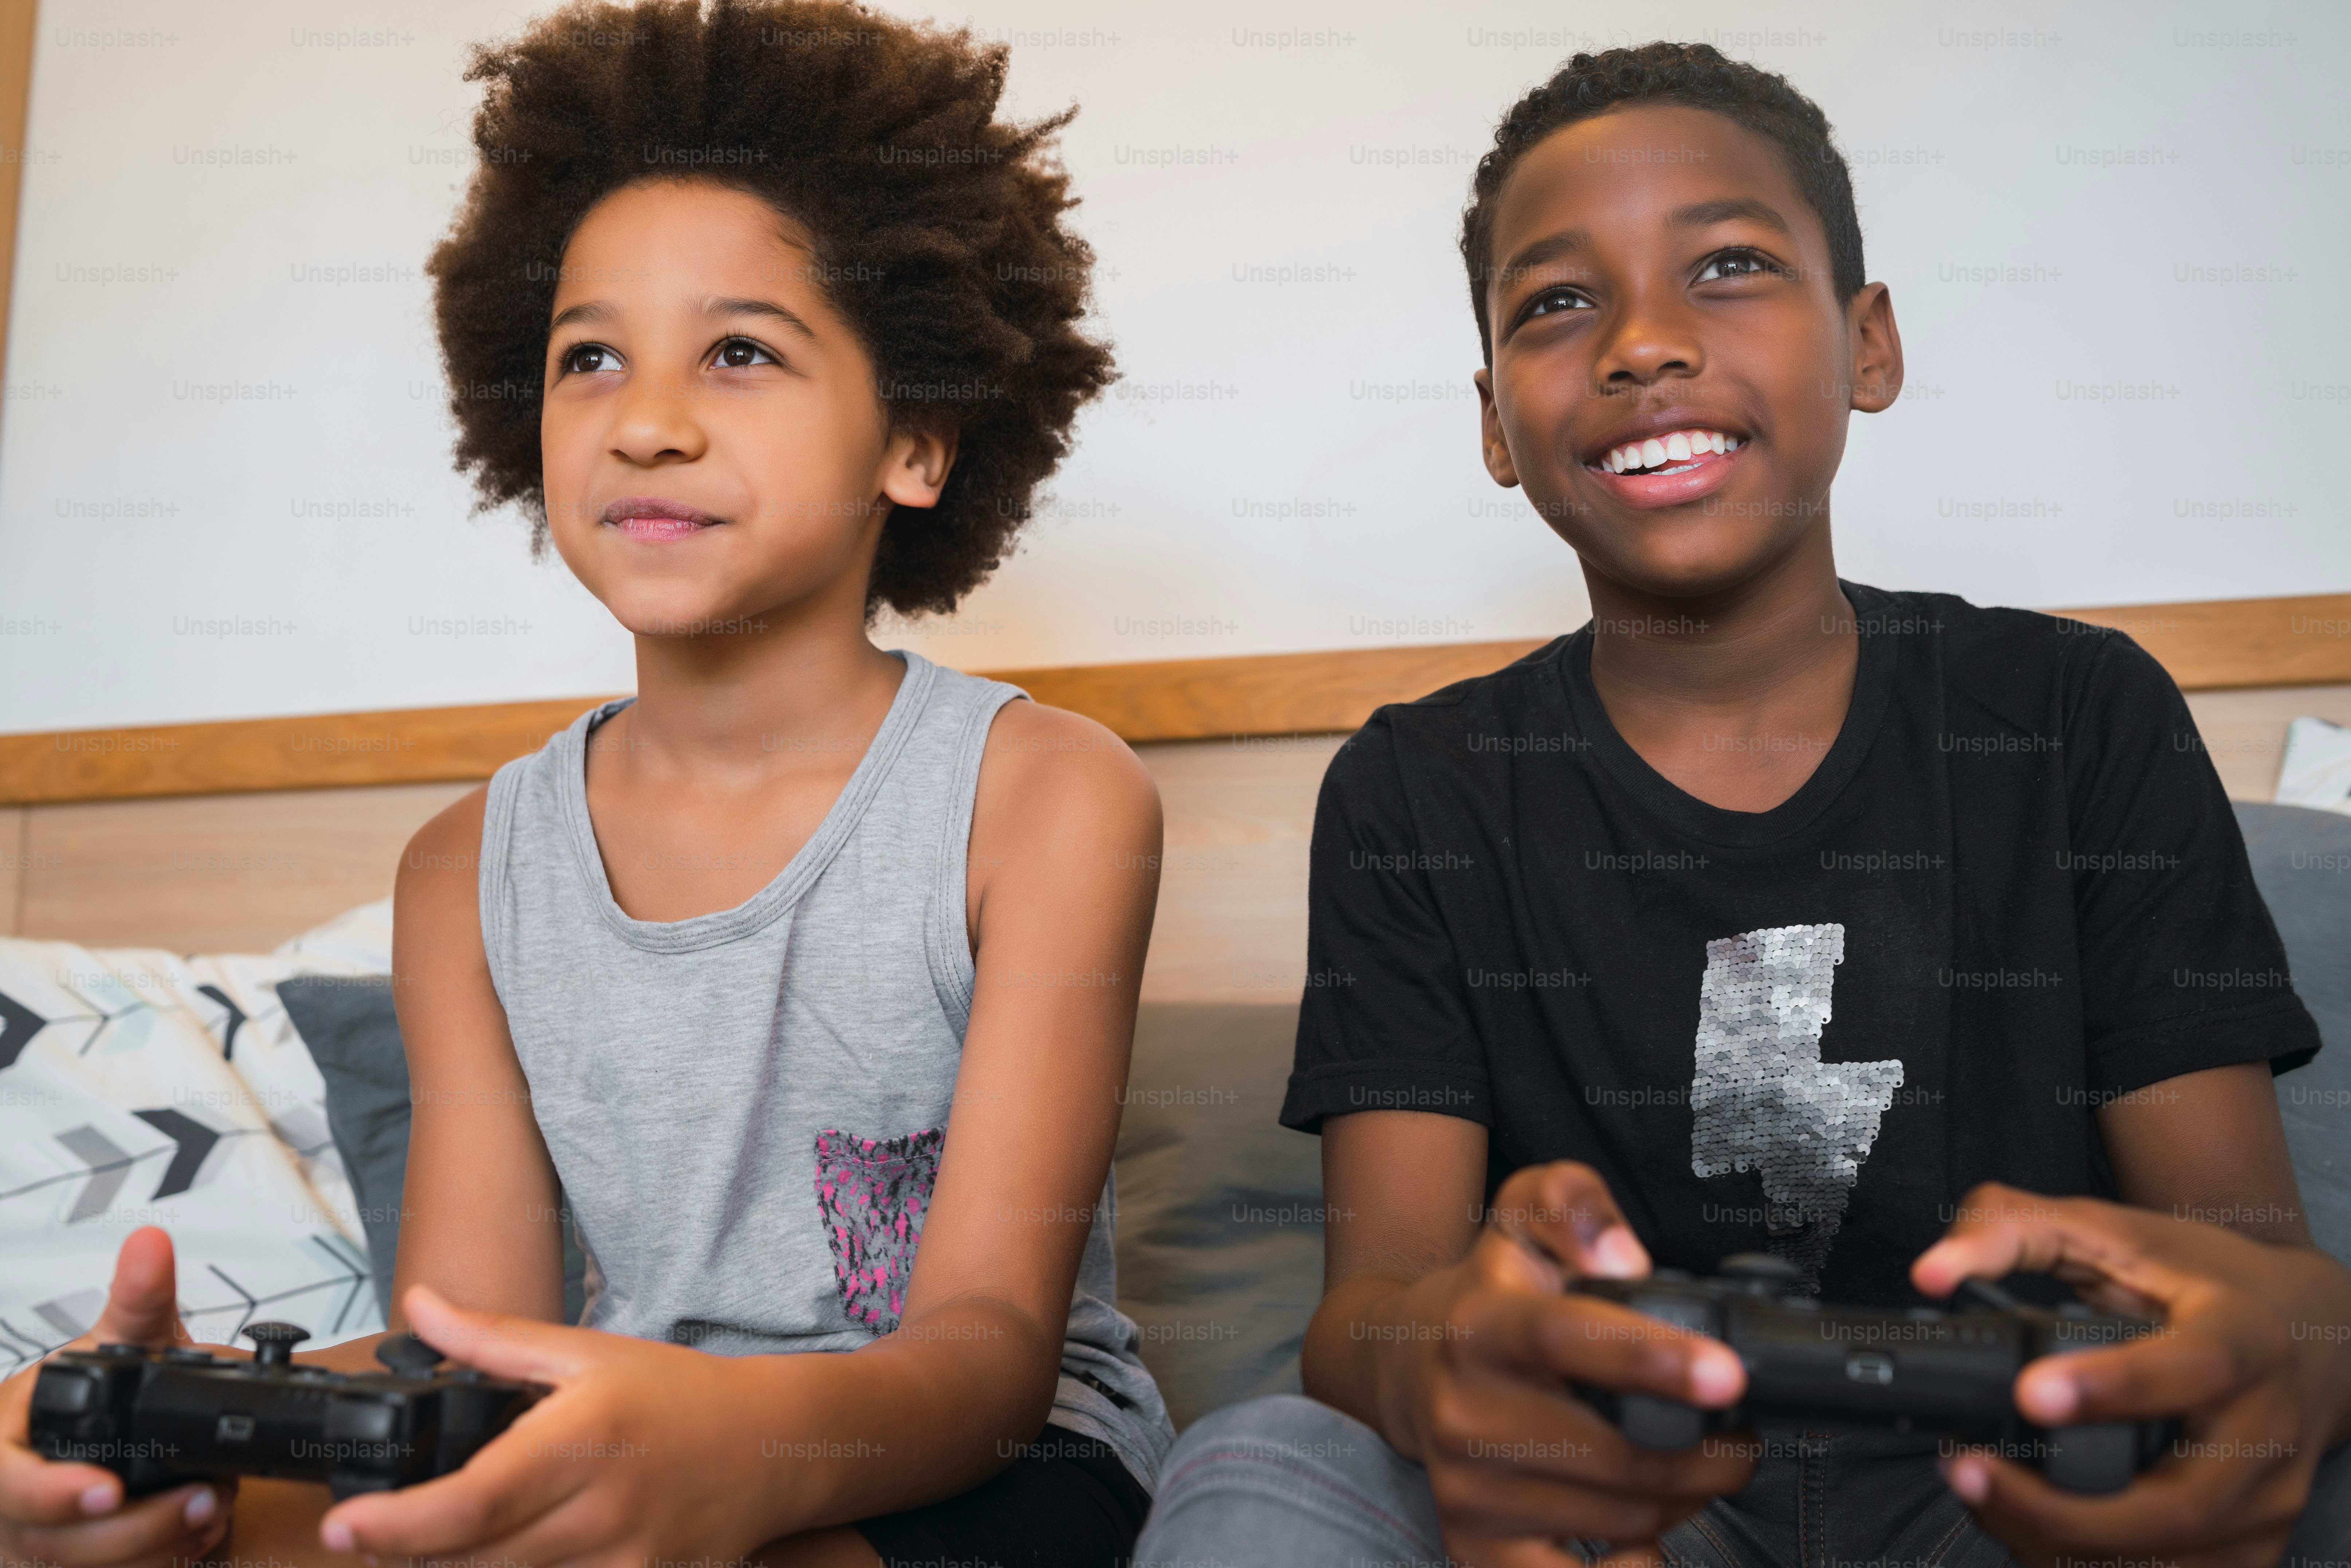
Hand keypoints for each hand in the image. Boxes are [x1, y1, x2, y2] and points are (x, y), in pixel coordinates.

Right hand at [0, 1227, 232, 1567]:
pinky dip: (166, 1560)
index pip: (7, 1484)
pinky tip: (204, 1535)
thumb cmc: (101, 1391)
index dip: (51, 1494)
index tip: (108, 1490)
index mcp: (8, 1446)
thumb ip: (137, 1301)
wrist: (111, 1431)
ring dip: (160, 1547)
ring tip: (215, 1510)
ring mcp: (41, 1544)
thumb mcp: (122, 1343)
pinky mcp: (79, 1565)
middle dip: (136, 1529)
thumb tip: (149, 1245)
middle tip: (204, 1500)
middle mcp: (15, 1507)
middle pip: (54, 1543)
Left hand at [318, 1285, 785, 1565]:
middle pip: (476, 1557)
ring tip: (426, 1541)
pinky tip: (497, 1555)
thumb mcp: (585, 1352)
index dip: (398, 1525)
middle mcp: (603, 1508)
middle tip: (365, 1534)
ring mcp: (624, 1560)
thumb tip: (418, 1306)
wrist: (770, 1443)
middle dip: (406, 1552)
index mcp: (583, 1439)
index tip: (343, 1527)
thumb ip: (491, 1338)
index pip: (474, 1500)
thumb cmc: (676, 1395)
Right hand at [1378, 1162, 1753, 1567]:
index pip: (1568, 1339)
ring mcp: (1467, 1489)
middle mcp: (1463, 1412)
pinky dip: (1635, 1563)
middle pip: (1622, 1456)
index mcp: (1480, 1327)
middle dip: (1709, 1453)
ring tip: (1687, 1466)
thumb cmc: (1488, 1294)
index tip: (1726, 1374)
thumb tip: (1623, 1256)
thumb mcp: (1522, 1214)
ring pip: (1621, 1519)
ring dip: (1681, 1500)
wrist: (1403, 1363)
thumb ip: (1571, 1204)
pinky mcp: (1474, 1546)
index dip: (1651, 1358)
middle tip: (1736, 1435)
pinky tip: (1643, 1530)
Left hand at [1914, 1181, 2345, 1567]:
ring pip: (2170, 1560)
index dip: (2114, 1387)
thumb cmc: (2198, 1278)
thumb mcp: (2106, 1229)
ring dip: (2063, 1548)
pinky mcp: (2253, 1543)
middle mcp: (2268, 1429)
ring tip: (1983, 1501)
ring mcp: (2266, 1499)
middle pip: (2177, 1505)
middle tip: (1969, 1472)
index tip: (2030, 1392)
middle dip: (2062, 1509)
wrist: (2308, 1328)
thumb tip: (1930, 1272)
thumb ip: (2009, 1231)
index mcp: (2244, 1337)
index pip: (2192, 1370)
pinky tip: (2034, 1540)